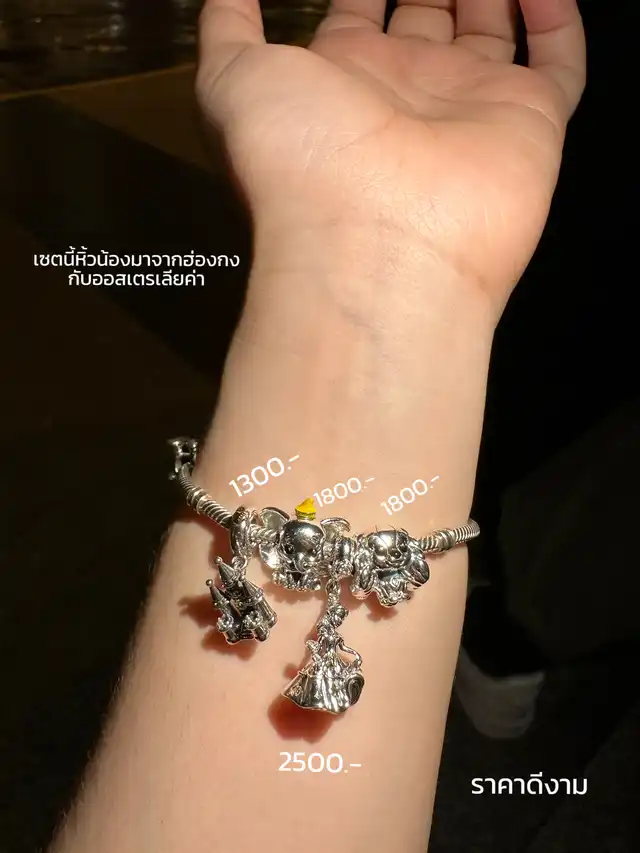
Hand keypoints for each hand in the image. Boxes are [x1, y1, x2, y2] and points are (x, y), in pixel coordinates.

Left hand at [197, 0, 585, 309]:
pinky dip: (557, 22)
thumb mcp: (230, 80)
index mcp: (340, 81)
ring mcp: (468, 107)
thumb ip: (227, 25)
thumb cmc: (296, 162)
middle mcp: (405, 93)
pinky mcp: (528, 121)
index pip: (355, 15)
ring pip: (491, 31)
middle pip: (426, 18)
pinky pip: (559, 64)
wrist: (373, 244)